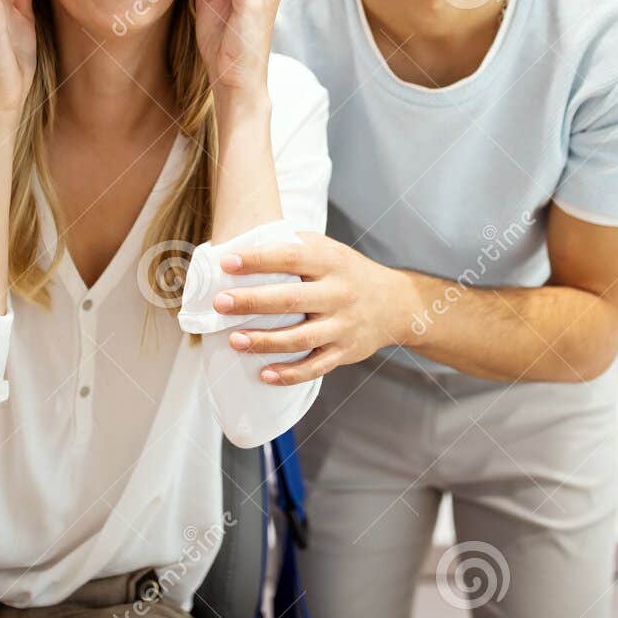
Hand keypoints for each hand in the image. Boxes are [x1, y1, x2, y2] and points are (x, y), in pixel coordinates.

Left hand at [212, 233, 418, 384]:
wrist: (397, 304)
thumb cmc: (349, 273)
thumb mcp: (331, 250)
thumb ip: (297, 246)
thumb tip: (246, 243)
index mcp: (331, 262)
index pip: (291, 257)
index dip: (258, 259)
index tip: (227, 262)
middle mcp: (338, 293)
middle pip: (291, 300)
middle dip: (252, 301)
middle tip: (220, 303)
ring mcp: (343, 325)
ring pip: (300, 338)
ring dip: (264, 341)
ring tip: (234, 340)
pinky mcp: (345, 352)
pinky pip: (315, 367)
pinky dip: (290, 373)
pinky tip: (264, 374)